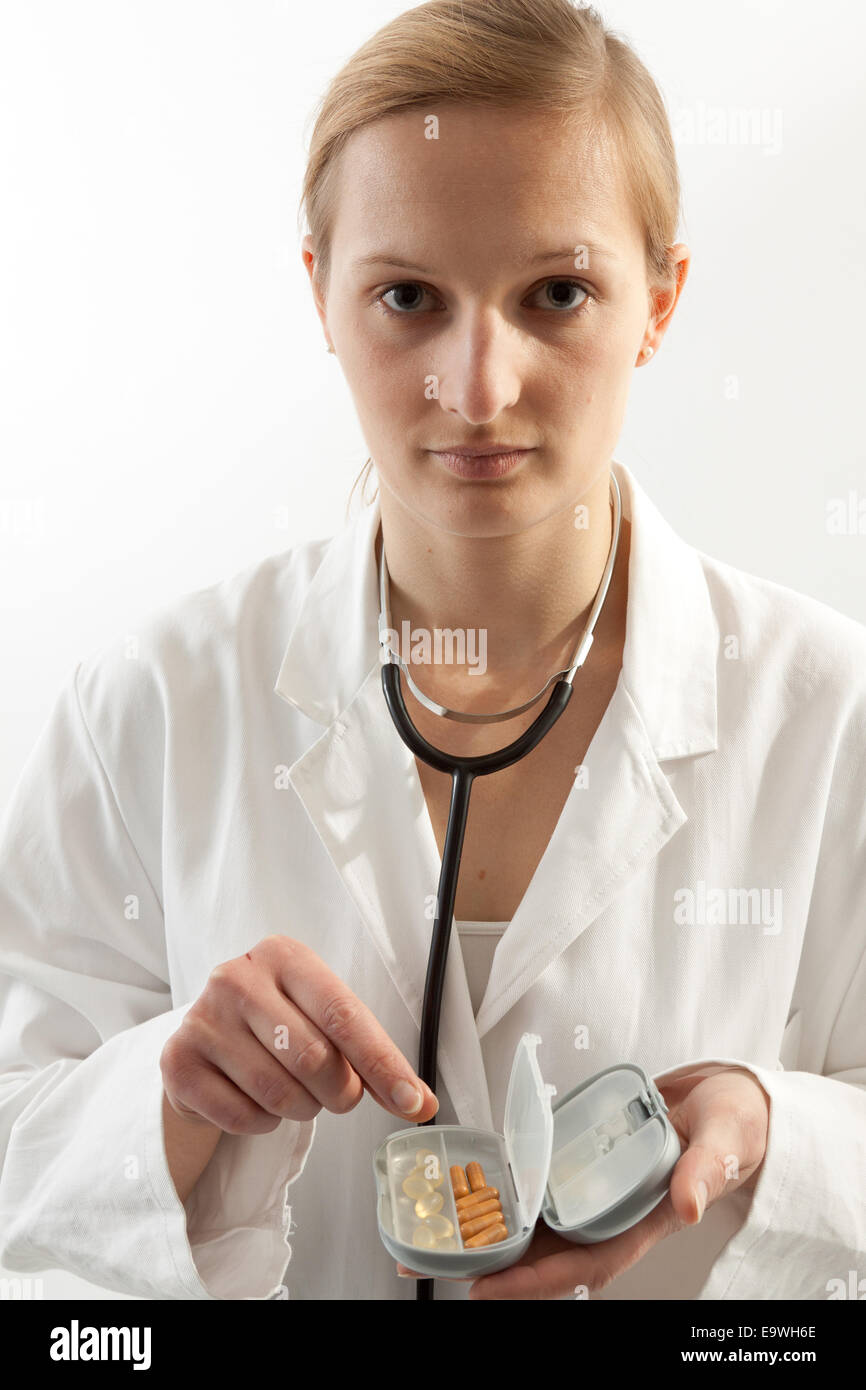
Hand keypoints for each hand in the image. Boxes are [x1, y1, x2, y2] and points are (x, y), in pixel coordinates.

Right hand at [161, 935, 438, 1132]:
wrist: (207, 1043)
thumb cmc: (280, 1027)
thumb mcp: (325, 1022)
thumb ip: (373, 1059)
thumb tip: (421, 1104)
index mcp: (284, 955)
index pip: (343, 1014)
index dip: (382, 1063)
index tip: (412, 1101)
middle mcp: (237, 976)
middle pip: (314, 1059)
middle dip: (338, 1093)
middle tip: (335, 1095)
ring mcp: (202, 1017)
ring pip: (279, 1094)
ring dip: (300, 1110)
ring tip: (292, 1092)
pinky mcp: (178, 1061)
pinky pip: (243, 1117)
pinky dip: (263, 1123)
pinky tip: (254, 1100)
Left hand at [396, 1067, 769, 1298]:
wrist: (732, 1100)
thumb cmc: (736, 1126)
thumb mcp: (727, 1141)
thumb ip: (706, 1169)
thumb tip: (687, 1204)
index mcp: (645, 1220)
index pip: (583, 1264)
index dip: (533, 1281)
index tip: (486, 1288)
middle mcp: (612, 1212)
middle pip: (544, 1252)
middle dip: (488, 1265)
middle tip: (426, 1264)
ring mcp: (596, 1189)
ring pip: (535, 1223)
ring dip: (487, 1232)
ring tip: (430, 1236)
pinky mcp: (585, 1162)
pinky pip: (540, 1183)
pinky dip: (506, 1191)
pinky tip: (469, 1189)